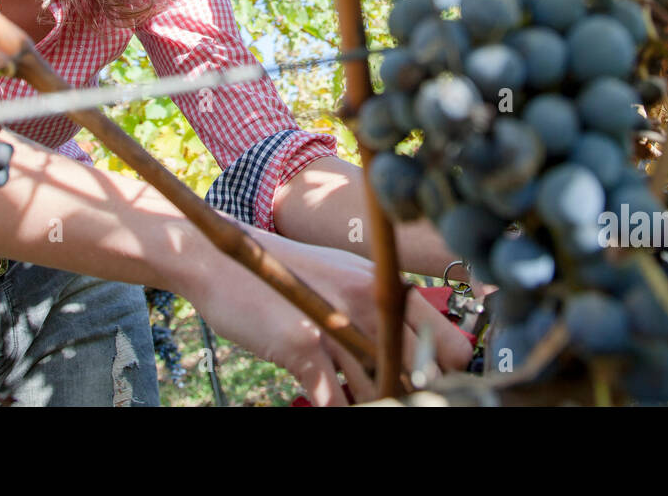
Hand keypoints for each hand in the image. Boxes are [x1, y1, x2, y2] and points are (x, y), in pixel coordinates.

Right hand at [186, 229, 473, 405]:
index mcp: (383, 284)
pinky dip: (338, 407)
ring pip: (380, 388)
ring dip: (376, 400)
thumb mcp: (340, 277)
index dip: (445, 369)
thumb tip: (409, 345)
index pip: (446, 339)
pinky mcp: (302, 346)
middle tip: (399, 394)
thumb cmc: (282, 274)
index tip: (432, 382)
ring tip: (366, 398)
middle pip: (420, 369)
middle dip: (412, 391)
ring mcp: (336, 323)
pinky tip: (331, 401)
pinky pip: (335, 399)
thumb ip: (377, 306)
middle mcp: (368, 301)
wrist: (221, 261)